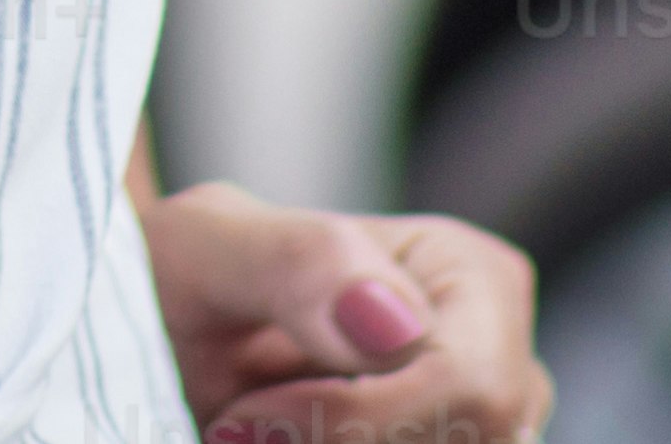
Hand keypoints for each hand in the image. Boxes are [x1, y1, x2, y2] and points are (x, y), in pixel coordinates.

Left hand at [142, 176, 545, 443]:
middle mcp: (501, 360)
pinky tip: (273, 442)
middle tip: (239, 431)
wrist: (169, 334)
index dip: (354, 421)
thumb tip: (398, 325)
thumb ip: (303, 264)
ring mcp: (485, 430)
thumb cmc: (188, 273)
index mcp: (473, 275)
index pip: (469, 387)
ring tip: (254, 432)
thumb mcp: (209, 246)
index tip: (244, 419)